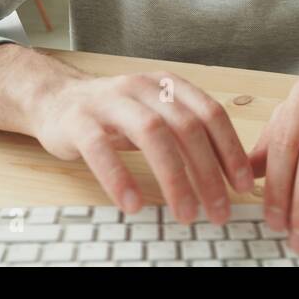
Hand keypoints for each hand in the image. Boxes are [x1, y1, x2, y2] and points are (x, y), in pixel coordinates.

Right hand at [30, 70, 253, 223]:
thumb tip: (230, 173)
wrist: (56, 99)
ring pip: (151, 133)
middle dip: (208, 172)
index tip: (243, 185)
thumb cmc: (114, 114)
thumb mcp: (155, 114)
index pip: (210, 113)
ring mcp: (109, 101)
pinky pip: (101, 148)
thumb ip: (188, 134)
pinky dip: (119, 177)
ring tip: (185, 213)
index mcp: (167, 85)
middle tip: (219, 210)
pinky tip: (133, 204)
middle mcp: (142, 87)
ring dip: (174, 178)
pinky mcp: (79, 120)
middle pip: (186, 126)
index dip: (230, 149)